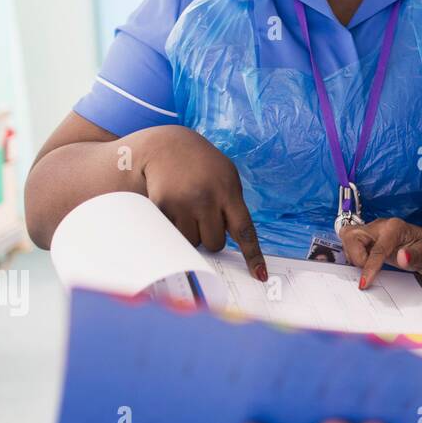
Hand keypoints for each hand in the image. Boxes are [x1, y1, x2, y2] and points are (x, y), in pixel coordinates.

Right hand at [129, 125, 266, 279]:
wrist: (168, 146)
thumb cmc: (204, 166)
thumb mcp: (227, 177)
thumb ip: (232, 206)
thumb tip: (231, 243)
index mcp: (228, 191)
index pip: (244, 230)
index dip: (252, 255)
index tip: (260, 275)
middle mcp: (207, 198)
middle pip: (215, 243)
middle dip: (212, 237)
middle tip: (205, 217)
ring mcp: (183, 204)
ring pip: (193, 243)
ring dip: (192, 233)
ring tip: (189, 208)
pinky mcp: (162, 207)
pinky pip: (172, 235)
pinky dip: (174, 227)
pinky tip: (174, 206)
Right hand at [339, 217, 421, 288]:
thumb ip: (414, 255)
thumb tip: (402, 257)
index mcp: (394, 227)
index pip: (376, 248)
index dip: (369, 267)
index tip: (364, 283)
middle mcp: (380, 227)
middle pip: (352, 235)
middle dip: (354, 255)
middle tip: (365, 269)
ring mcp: (373, 233)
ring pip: (349, 239)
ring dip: (354, 256)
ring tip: (368, 267)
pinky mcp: (370, 240)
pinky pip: (352, 246)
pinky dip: (355, 257)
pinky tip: (366, 265)